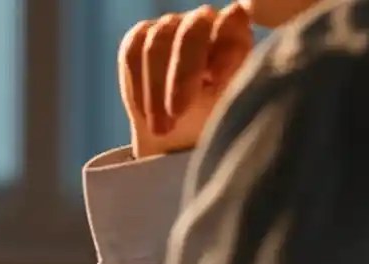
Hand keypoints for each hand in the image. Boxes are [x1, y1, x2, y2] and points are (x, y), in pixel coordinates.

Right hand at [120, 3, 252, 157]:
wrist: (180, 137)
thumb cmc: (215, 118)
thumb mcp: (232, 105)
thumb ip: (235, 81)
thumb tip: (220, 75)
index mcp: (236, 31)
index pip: (231, 21)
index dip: (222, 46)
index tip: (215, 81)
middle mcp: (203, 21)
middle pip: (192, 30)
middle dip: (183, 73)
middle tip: (177, 113)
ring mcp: (169, 26)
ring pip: (157, 43)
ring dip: (156, 90)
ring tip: (161, 128)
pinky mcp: (139, 37)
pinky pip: (132, 54)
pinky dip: (136, 88)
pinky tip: (144, 115)